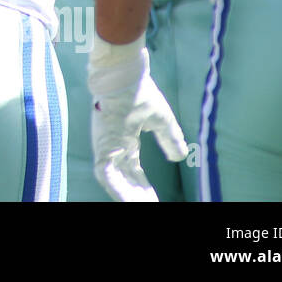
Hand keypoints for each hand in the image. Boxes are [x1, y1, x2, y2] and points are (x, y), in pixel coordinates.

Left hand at [88, 35, 187, 201]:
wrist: (125, 75)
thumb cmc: (140, 92)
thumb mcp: (161, 120)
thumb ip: (169, 138)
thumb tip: (179, 156)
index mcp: (126, 140)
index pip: (134, 170)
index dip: (144, 185)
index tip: (156, 199)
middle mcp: (114, 146)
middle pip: (125, 179)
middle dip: (138, 194)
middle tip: (151, 205)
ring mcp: (106, 145)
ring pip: (114, 180)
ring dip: (128, 195)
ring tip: (142, 205)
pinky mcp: (101, 144)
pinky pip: (105, 173)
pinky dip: (115, 187)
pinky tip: (127, 199)